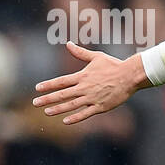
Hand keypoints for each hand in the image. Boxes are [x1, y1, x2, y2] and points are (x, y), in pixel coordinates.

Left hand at [33, 42, 150, 124]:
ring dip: (57, 109)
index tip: (37, 88)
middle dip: (47, 99)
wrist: (130, 76)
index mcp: (82, 76)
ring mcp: (92, 98)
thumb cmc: (114, 65)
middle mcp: (84, 88)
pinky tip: (65, 121)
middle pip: (62, 94)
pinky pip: (85, 114)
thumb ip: (80, 53)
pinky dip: (75, 118)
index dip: (48, 85)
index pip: (61, 81)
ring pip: (71, 105)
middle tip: (35, 103)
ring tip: (47, 112)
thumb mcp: (96, 57)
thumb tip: (68, 44)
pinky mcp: (101, 107)